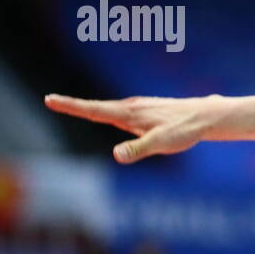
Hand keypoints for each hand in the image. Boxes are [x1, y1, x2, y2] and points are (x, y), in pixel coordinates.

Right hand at [44, 93, 221, 162]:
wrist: (205, 116)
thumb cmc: (184, 131)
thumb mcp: (161, 144)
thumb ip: (137, 149)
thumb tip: (116, 154)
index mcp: (128, 114)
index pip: (92, 110)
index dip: (70, 106)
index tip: (49, 99)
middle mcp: (131, 107)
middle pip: (95, 107)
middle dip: (72, 105)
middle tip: (50, 100)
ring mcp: (139, 107)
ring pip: (108, 108)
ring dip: (87, 107)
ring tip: (68, 105)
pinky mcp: (147, 111)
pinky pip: (120, 112)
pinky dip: (105, 111)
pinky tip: (109, 114)